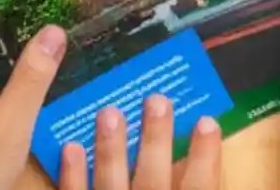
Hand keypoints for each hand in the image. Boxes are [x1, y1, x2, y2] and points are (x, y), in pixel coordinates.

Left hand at [57, 96, 222, 189]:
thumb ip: (191, 185)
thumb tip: (197, 147)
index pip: (198, 188)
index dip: (205, 156)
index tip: (207, 121)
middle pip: (153, 179)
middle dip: (155, 138)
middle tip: (157, 99)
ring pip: (110, 184)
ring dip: (110, 147)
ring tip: (109, 111)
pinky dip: (72, 174)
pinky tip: (71, 146)